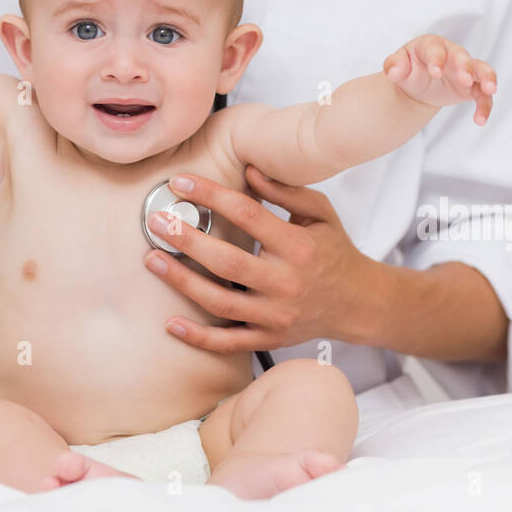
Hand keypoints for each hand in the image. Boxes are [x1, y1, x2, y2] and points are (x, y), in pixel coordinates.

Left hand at [142, 167, 372, 353]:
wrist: (360, 303)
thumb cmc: (335, 250)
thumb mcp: (320, 213)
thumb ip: (285, 191)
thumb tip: (247, 168)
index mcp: (297, 245)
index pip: (247, 214)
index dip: (211, 195)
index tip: (181, 182)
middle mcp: (285, 282)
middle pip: (226, 261)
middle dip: (186, 240)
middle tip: (157, 221)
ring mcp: (276, 315)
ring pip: (220, 302)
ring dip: (181, 282)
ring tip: (152, 260)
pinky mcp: (270, 339)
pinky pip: (229, 342)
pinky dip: (198, 337)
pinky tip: (171, 323)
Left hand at [383, 33, 496, 124]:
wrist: (417, 84)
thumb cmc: (408, 69)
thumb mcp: (397, 66)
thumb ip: (394, 66)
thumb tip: (393, 71)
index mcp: (431, 46)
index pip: (435, 49)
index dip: (436, 59)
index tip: (435, 72)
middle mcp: (452, 54)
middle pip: (462, 56)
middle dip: (465, 66)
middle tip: (464, 78)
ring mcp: (466, 69)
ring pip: (482, 70)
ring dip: (487, 78)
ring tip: (490, 89)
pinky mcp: (473, 87)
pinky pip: (483, 95)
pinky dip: (485, 106)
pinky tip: (480, 120)